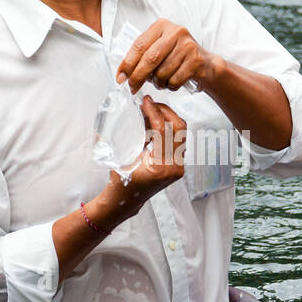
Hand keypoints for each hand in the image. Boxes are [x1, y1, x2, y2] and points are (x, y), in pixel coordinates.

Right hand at [94, 96, 186, 223]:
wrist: (126, 200)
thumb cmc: (120, 181)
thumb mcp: (122, 156)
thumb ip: (131, 134)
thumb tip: (137, 110)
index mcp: (161, 167)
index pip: (163, 130)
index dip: (154, 112)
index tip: (146, 101)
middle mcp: (174, 167)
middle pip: (179, 129)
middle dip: (165, 111)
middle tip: (150, 103)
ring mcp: (179, 167)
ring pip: (181, 133)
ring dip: (167, 118)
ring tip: (150, 112)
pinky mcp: (178, 165)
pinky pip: (177, 140)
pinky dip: (167, 128)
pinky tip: (153, 123)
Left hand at [116, 18, 218, 93]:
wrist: (206, 64)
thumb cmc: (179, 57)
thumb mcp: (160, 48)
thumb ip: (143, 56)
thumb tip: (123, 73)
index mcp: (162, 26)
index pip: (139, 45)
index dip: (127, 63)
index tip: (121, 77)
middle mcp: (176, 32)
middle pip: (150, 58)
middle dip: (138, 76)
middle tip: (132, 87)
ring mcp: (188, 46)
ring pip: (162, 72)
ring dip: (157, 83)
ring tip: (161, 81)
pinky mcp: (196, 61)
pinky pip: (174, 80)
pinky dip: (170, 86)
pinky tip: (173, 82)